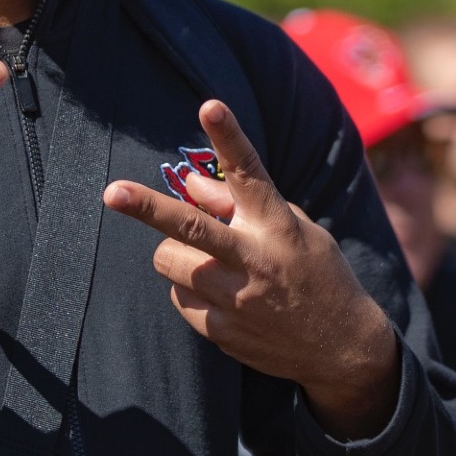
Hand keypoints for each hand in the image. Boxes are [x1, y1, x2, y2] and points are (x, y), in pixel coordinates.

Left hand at [103, 100, 400, 439]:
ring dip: (176, 255)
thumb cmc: (314, 273)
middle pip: (190, 227)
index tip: (210, 106)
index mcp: (278, 226)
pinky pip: (178, 298)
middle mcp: (255, 259)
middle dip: (147, 208)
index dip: (229, 138)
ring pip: (169, 261)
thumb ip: (239, 205)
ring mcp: (236, 299)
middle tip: (112, 192)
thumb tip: (190, 182)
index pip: (249, 173)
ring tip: (210, 263)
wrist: (342, 349)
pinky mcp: (221, 331)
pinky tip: (222, 298)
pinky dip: (190, 292)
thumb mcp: (293, 230)